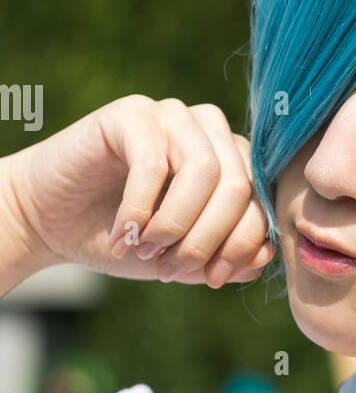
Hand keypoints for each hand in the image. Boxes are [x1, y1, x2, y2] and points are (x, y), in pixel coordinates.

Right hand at [5, 95, 276, 286]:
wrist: (54, 221)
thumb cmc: (126, 240)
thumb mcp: (183, 258)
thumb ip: (227, 258)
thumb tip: (266, 254)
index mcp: (232, 160)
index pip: (261, 199)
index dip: (244, 245)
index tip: (212, 279)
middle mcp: (209, 130)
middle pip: (238, 185)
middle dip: (208, 239)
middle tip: (173, 271)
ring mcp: (172, 115)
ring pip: (204, 170)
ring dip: (177, 224)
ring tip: (148, 251)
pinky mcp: (131, 113)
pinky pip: (153, 162)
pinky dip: (140, 209)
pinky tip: (124, 235)